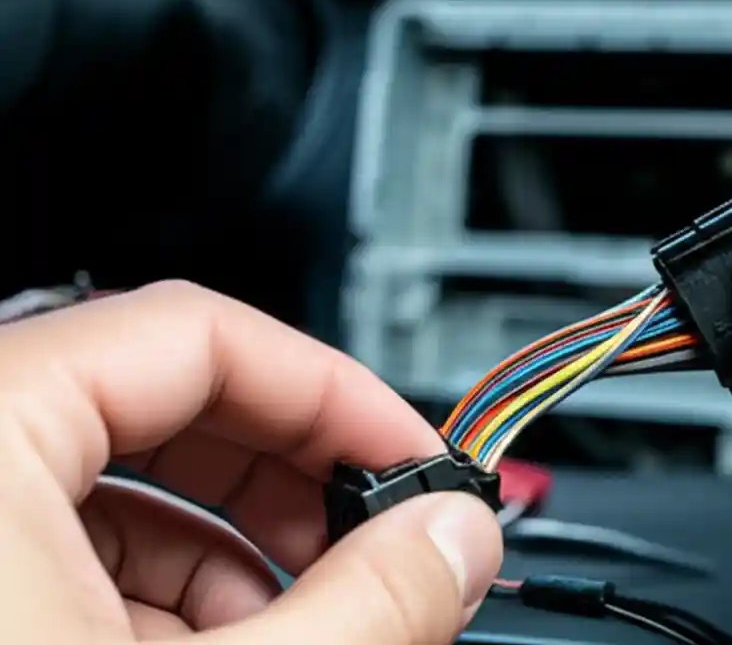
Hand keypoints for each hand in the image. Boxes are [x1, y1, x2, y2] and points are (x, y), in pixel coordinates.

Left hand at [0, 282, 501, 642]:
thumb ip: (367, 604)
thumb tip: (454, 540)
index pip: (198, 332)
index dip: (339, 394)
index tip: (414, 459)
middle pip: (164, 398)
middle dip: (296, 477)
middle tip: (380, 538)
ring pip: (121, 480)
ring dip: (243, 544)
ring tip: (318, 614)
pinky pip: (65, 546)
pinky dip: (167, 590)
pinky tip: (232, 644)